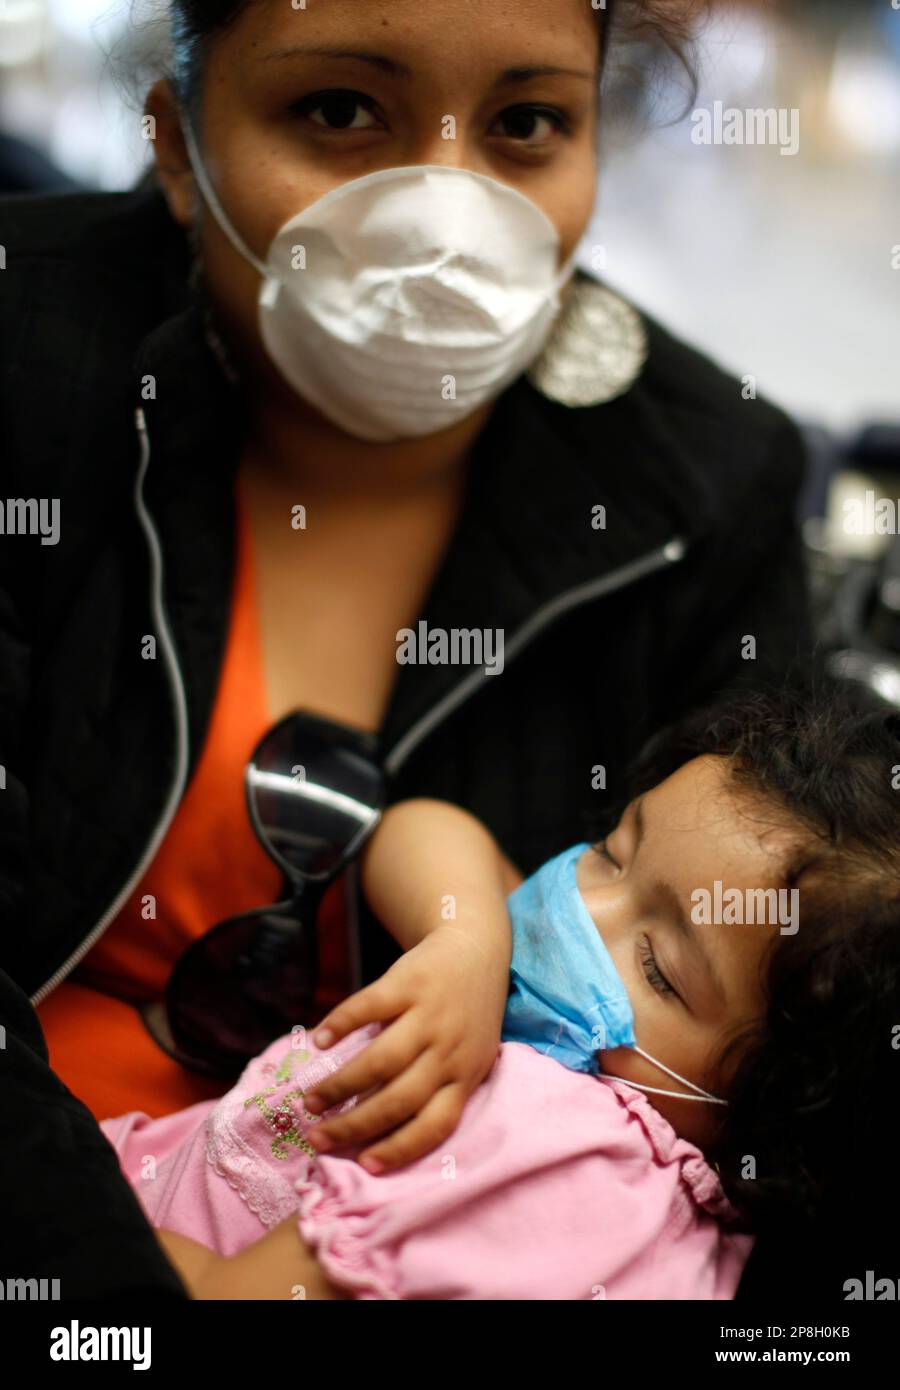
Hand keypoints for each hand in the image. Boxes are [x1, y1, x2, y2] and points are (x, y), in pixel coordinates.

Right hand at [301, 925, 509, 1173]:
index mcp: (467, 1075)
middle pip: (399, 1099)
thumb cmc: (466, 1015)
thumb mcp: (469, 1055)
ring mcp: (429, 1015)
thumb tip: (377, 1129)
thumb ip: (436, 1086)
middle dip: (354, 1125)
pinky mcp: (408, 982)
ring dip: (340, 1085)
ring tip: (310, 1101)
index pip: (436, 1125)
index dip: (401, 1148)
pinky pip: (369, 1007)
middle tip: (318, 1138)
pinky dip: (340, 1025)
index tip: (365, 1165)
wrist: (475, 948)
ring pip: (381, 1061)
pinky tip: (319, 1042)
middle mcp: (449, 1049)